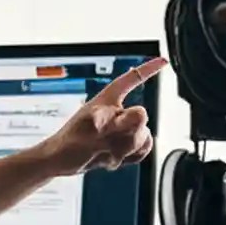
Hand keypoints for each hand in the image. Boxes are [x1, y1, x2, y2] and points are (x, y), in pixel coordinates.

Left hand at [36, 57, 166, 175]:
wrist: (62, 163)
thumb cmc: (68, 141)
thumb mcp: (88, 127)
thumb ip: (114, 121)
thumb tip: (138, 117)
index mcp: (106, 100)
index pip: (130, 80)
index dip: (148, 69)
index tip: (163, 61)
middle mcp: (117, 113)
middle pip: (141, 116)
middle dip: (130, 130)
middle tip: (109, 136)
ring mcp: (121, 131)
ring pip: (144, 136)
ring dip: (127, 147)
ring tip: (106, 150)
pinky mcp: (124, 146)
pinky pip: (143, 151)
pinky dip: (130, 157)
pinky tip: (111, 157)